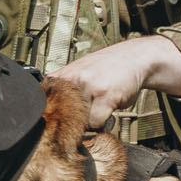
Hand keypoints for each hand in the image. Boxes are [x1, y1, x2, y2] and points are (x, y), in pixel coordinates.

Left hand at [46, 35, 180, 127]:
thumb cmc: (108, 68)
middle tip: (84, 116)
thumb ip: (64, 89)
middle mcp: (71, 79)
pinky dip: (103, 122)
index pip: (43, 106)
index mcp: (61, 75)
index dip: (53, 118)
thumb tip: (48, 114)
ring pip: (78, 121)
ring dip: (89, 121)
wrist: (136, 58)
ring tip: (99, 107)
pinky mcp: (104, 96)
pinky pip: (96, 123)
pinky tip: (109, 108)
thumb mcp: (79, 72)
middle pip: (61, 117)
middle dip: (72, 122)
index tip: (60, 123)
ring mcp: (87, 87)